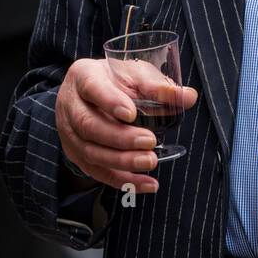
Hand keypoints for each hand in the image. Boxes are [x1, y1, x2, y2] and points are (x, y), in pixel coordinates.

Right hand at [54, 58, 198, 192]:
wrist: (90, 93)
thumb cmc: (116, 80)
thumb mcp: (134, 73)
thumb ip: (158, 86)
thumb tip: (188, 97)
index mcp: (83, 76)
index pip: (92, 88)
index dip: (110, 102)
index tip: (131, 114)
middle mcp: (70, 105)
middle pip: (89, 125)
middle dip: (120, 138)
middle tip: (150, 141)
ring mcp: (69, 133)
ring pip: (91, 151)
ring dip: (122, 161)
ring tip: (150, 161)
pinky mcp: (76, 155)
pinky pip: (97, 172)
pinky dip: (122, 180)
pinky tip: (146, 184)